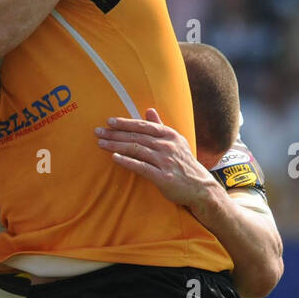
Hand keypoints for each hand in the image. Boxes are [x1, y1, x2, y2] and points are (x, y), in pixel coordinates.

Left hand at [95, 108, 215, 206]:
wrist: (200, 187)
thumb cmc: (184, 164)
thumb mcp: (176, 141)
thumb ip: (161, 126)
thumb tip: (149, 110)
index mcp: (169, 135)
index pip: (144, 126)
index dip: (126, 123)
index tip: (110, 121)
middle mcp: (167, 145)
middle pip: (137, 137)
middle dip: (115, 133)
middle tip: (98, 132)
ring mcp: (165, 161)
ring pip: (137, 149)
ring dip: (117, 146)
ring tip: (101, 144)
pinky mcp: (163, 177)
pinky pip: (141, 167)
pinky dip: (127, 161)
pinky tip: (115, 158)